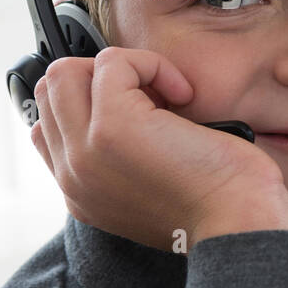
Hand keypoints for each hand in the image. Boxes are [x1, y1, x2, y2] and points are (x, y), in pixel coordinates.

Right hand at [30, 47, 287, 250]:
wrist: (240, 225)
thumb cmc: (222, 204)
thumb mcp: (158, 186)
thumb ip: (126, 158)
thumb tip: (141, 107)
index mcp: (80, 191)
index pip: (48, 127)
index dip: (93, 104)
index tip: (146, 115)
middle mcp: (71, 174)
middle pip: (51, 92)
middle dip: (104, 80)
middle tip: (158, 101)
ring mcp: (84, 151)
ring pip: (65, 73)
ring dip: (122, 70)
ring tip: (168, 98)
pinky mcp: (111, 127)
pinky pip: (112, 62)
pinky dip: (152, 65)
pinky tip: (184, 95)